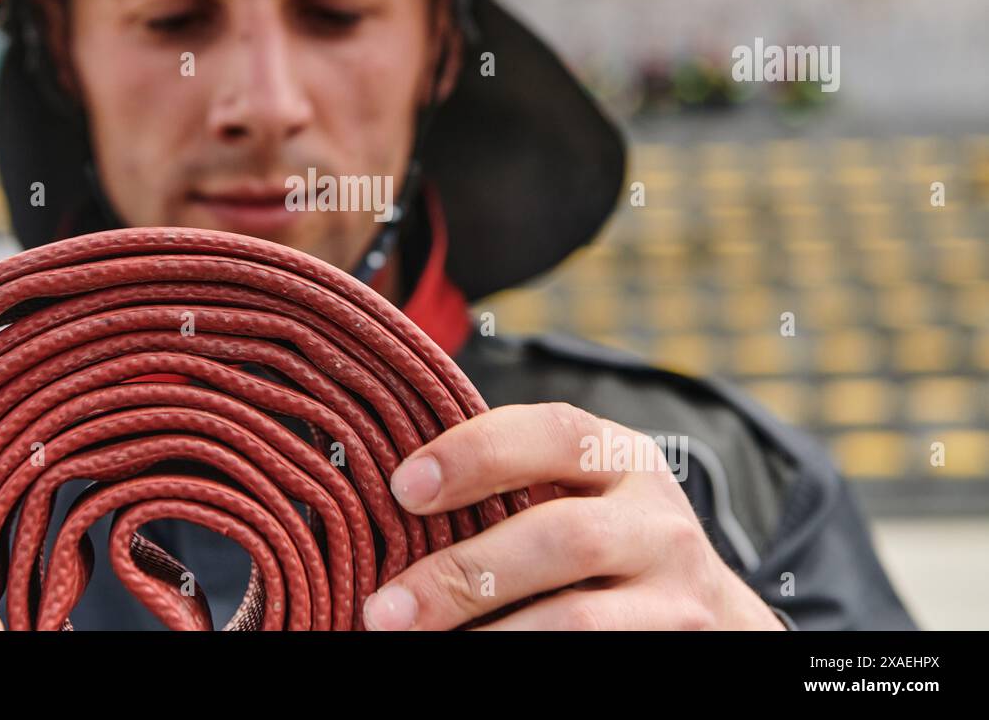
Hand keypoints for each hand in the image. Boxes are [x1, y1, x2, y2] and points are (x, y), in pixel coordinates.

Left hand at [362, 402, 785, 629]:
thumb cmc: (603, 544)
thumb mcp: (577, 492)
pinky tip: (477, 659)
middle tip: (384, 610)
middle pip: (559, 538)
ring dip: (488, 637)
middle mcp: (656, 519)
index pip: (551, 433)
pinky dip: (525, 660)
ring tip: (419, 647)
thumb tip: (388, 501)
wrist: (709, 614)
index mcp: (619, 457)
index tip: (402, 488)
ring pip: (577, 620)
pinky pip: (591, 656)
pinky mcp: (678, 646)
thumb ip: (508, 483)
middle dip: (462, 575)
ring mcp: (675, 591)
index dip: (474, 453)